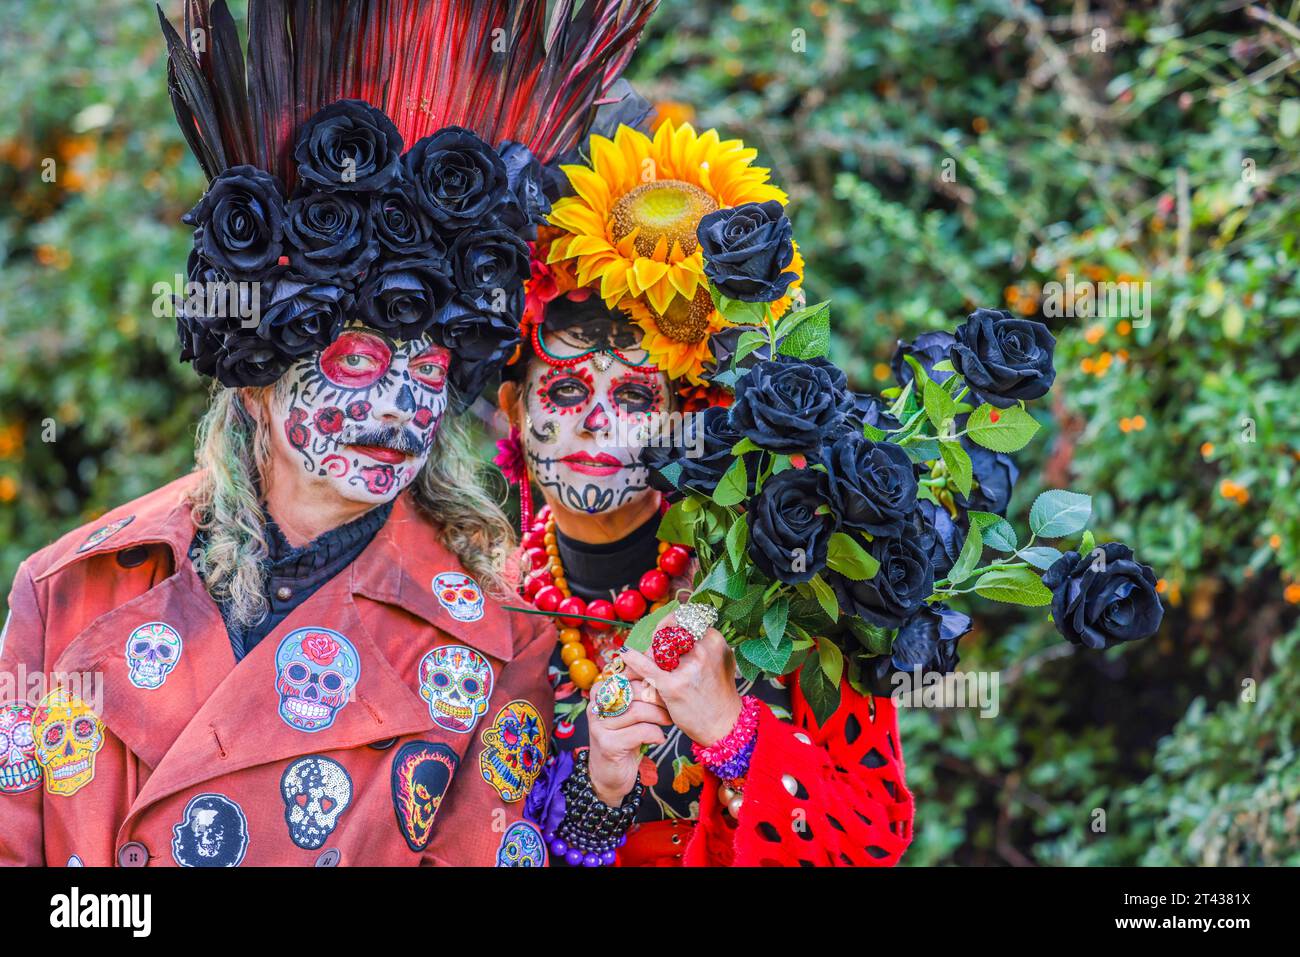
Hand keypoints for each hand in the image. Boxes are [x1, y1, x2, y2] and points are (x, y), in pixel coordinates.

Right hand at [585, 677, 668, 805]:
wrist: (609, 775)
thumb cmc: (623, 739)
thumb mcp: (627, 713)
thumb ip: (637, 695)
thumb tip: (662, 675)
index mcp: (599, 693)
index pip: (626, 675)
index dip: (649, 679)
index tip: (664, 687)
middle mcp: (596, 707)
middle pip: (633, 691)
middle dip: (657, 697)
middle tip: (670, 706)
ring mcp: (599, 726)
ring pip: (638, 711)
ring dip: (660, 716)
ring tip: (668, 721)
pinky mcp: (608, 744)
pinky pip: (641, 731)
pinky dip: (656, 734)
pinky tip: (659, 738)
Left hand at [620, 615, 743, 747]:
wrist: (724, 725)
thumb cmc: (720, 693)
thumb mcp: (721, 660)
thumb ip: (706, 642)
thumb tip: (685, 626)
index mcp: (713, 641)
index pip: (683, 620)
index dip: (670, 626)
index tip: (665, 633)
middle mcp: (701, 651)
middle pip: (667, 634)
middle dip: (657, 640)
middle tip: (654, 650)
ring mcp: (687, 668)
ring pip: (656, 650)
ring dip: (647, 654)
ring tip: (640, 661)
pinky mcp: (672, 686)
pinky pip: (647, 667)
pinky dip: (634, 659)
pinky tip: (625, 653)